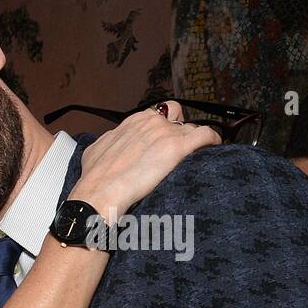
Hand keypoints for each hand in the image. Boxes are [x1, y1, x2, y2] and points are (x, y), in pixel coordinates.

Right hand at [70, 100, 219, 224]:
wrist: (99, 193)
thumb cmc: (95, 177)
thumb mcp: (97, 150)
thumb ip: (112, 140)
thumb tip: (114, 141)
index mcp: (134, 121)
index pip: (159, 115)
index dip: (164, 127)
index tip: (163, 139)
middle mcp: (152, 122)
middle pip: (178, 120)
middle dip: (179, 133)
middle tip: (176, 150)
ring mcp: (166, 133)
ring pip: (192, 129)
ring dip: (193, 141)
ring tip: (193, 156)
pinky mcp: (178, 147)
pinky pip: (206, 135)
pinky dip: (211, 140)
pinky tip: (212, 147)